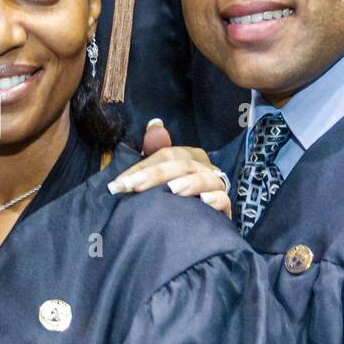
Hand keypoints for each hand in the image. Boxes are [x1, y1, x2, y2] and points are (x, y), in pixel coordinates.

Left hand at [108, 118, 231, 218]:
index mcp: (189, 156)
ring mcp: (216, 186)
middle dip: (155, 175)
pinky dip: (215, 199)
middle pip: (182, 165)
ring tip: (172, 189)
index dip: (141, 168)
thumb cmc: (176, 192)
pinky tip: (204, 201)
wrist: (198, 219)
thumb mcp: (163, 172)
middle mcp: (204, 167)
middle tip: (132, 186)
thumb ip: (155, 151)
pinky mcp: (225, 207)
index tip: (119, 183)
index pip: (165, 155)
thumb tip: (154, 124)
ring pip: (206, 179)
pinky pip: (224, 200)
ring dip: (190, 183)